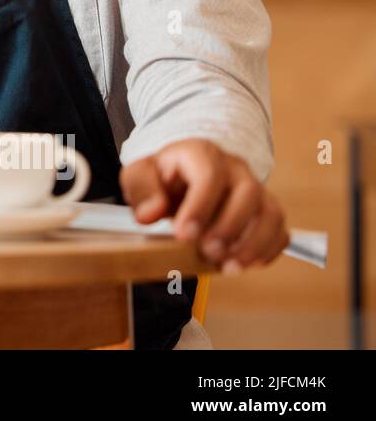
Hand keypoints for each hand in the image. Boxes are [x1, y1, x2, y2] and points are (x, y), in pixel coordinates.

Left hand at [120, 138, 288, 273]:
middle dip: (229, 227)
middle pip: (248, 192)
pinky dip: (268, 249)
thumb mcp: (140, 174)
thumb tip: (149, 213)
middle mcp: (234, 168)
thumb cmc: (163, 176)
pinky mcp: (265, 210)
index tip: (183, 235)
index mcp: (201, 154)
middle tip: (207, 252)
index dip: (200, 206)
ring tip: (229, 266)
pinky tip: (245, 264)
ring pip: (271, 212)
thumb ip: (142, 189)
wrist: (182, 175)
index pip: (209, 174)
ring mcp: (255, 188)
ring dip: (254, 243)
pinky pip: (280, 229)